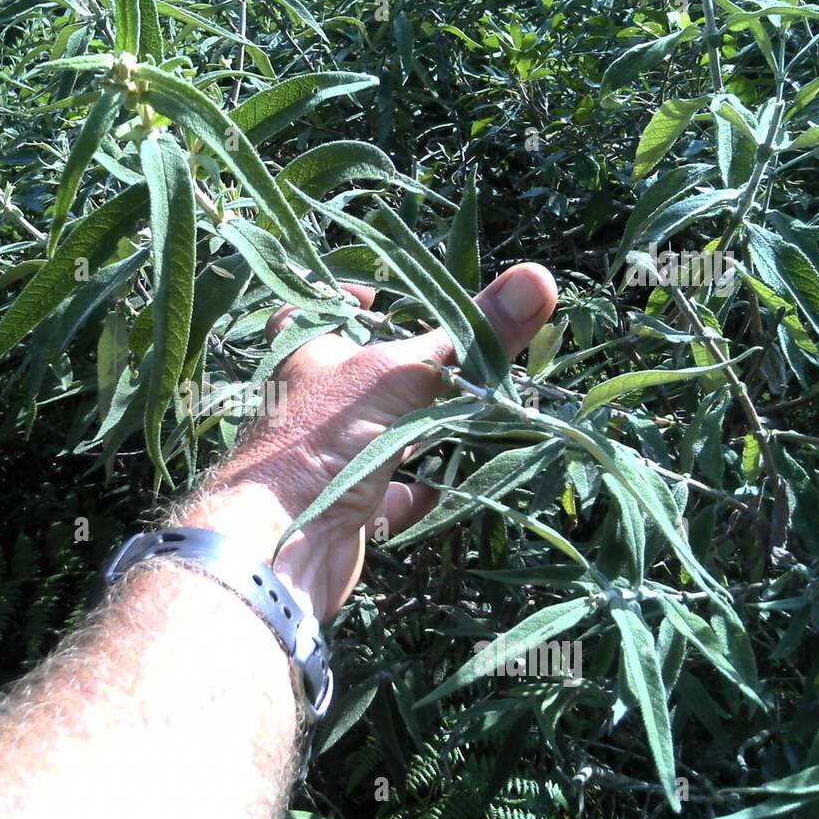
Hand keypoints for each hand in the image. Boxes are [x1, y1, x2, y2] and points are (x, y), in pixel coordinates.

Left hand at [177, 262, 557, 620]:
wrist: (278, 542)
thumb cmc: (322, 441)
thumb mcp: (402, 375)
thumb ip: (470, 335)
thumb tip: (540, 276)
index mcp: (307, 357)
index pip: (310, 310)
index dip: (338, 298)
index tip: (378, 296)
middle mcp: (311, 405)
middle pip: (355, 376)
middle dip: (400, 369)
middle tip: (454, 356)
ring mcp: (325, 459)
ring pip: (375, 435)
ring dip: (415, 428)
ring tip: (469, 411)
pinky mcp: (343, 509)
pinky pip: (387, 496)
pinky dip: (418, 492)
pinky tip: (448, 486)